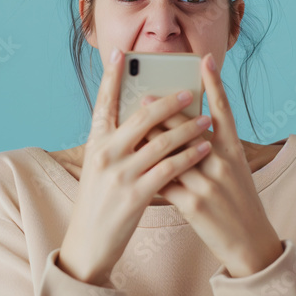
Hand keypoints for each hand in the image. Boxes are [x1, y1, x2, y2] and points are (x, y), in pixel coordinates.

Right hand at [57, 47, 213, 284]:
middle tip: (190, 90)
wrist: (88, 242)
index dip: (111, 77)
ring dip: (188, 128)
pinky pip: (169, 168)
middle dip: (169, 101)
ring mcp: (120, 173)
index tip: (120, 54)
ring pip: (161, 141)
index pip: (103, 102)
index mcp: (95, 142)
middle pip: (141, 117)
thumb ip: (116, 142)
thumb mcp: (99, 166)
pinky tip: (205, 148)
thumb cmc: (98, 201)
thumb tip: (141, 117)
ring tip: (207, 119)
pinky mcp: (135, 194)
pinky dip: (189, 156)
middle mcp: (105, 153)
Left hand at [146, 53, 283, 277]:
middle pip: (188, 127)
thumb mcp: (236, 171)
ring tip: (132, 122)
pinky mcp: (193, 205)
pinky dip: (149, 171)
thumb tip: (189, 128)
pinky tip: (134, 162)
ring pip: (171, 153)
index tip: (206, 59)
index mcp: (234, 151)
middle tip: (143, 93)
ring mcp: (207, 183)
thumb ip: (215, 149)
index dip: (215, 83)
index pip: (224, 110)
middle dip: (163, 110)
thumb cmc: (240, 203)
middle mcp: (222, 162)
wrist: (251, 242)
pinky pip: (164, 182)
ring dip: (150, 137)